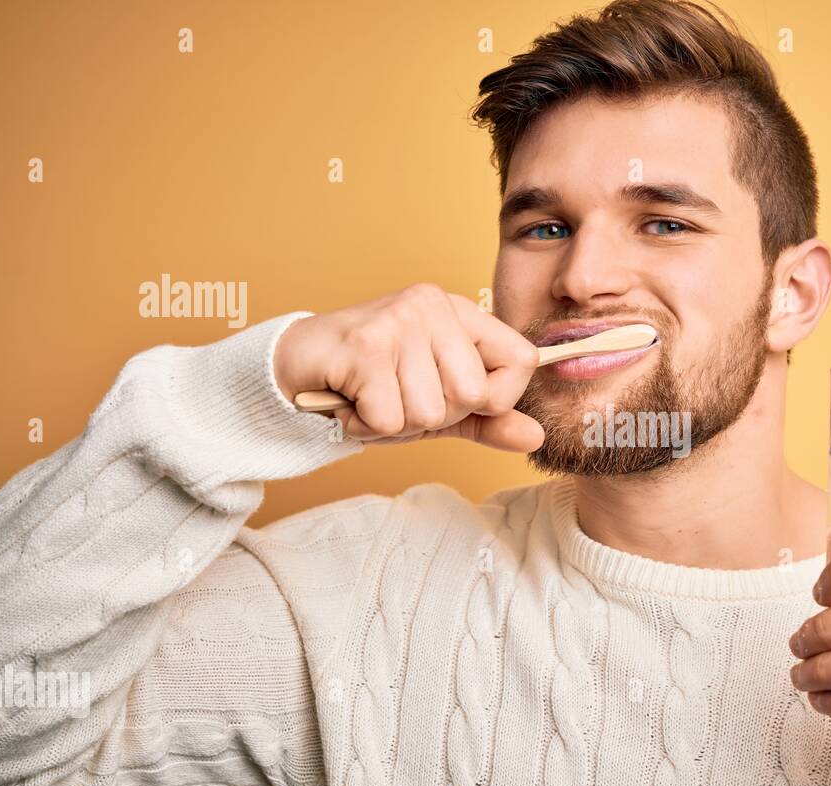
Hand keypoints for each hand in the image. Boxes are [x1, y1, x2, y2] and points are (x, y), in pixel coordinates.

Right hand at [273, 283, 543, 450]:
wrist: (295, 371)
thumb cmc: (372, 386)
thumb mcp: (439, 406)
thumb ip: (488, 420)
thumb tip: (536, 436)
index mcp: (460, 312)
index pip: (523, 360)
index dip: (498, 398)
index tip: (458, 400)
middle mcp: (433, 305)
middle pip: (474, 393)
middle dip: (436, 414)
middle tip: (399, 396)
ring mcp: (398, 320)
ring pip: (430, 411)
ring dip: (396, 422)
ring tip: (372, 397)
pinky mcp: (364, 346)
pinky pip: (392, 419)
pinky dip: (367, 426)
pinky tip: (352, 402)